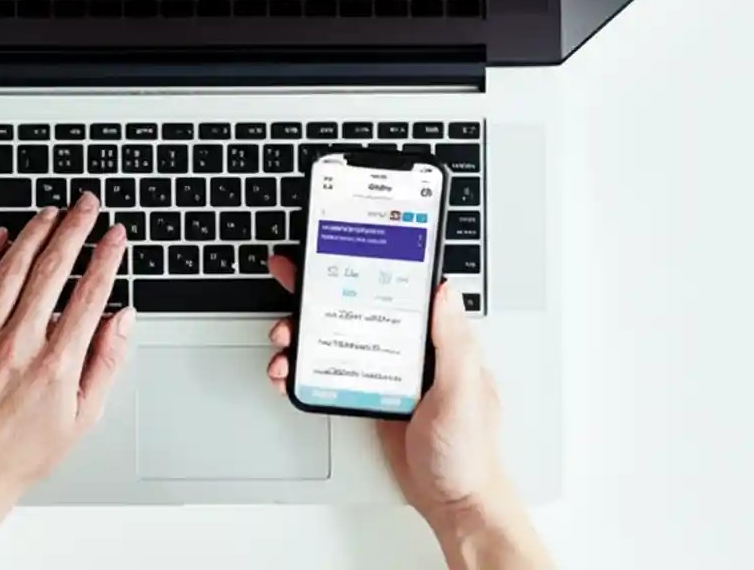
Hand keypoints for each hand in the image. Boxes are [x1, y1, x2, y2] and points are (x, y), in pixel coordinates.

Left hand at [0, 194, 134, 569]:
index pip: (90, 293)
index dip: (107, 257)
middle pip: (53, 269)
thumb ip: (107, 362)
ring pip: (12, 269)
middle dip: (75, 229)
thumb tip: (122, 319)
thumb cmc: (23, 451)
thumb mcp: (84, 416)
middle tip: (86, 207)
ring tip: (50, 213)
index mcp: (56, 365)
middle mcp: (18, 346)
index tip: (115, 236)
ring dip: (35, 233)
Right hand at [265, 256, 549, 567]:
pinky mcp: (367, 395)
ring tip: (285, 344)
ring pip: (334, 339)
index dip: (361, 267)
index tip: (332, 253)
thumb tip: (444, 290)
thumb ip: (452, 342)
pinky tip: (291, 374)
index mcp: (435, 339)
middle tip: (289, 283)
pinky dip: (304, 370)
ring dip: (303, 336)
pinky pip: (330, 372)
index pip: (393, 289)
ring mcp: (384, 372)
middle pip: (355, 308)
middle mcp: (407, 350)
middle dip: (316, 295)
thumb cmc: (468, 450)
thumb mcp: (463, 392)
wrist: (453, 500)